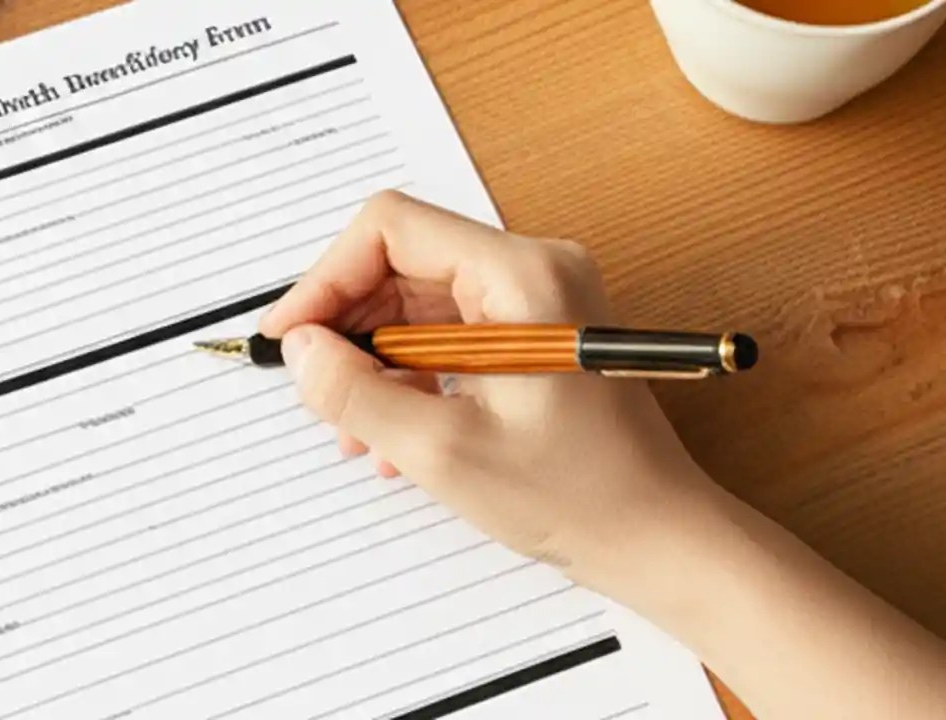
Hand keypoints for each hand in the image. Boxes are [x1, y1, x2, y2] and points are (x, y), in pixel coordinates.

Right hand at [259, 190, 715, 589]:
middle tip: (316, 388)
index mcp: (522, 275)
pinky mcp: (534, 332)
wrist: (654, 535)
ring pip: (419, 303)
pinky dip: (411, 375)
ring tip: (354, 427)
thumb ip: (356, 392)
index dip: (327, 278)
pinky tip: (394, 433)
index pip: (392, 229)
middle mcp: (533, 269)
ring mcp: (536, 300)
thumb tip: (300, 349)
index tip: (292, 334)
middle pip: (402, 264)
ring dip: (375, 361)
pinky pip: (448, 332)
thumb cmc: (577, 494)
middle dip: (349, 327)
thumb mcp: (442, 449)